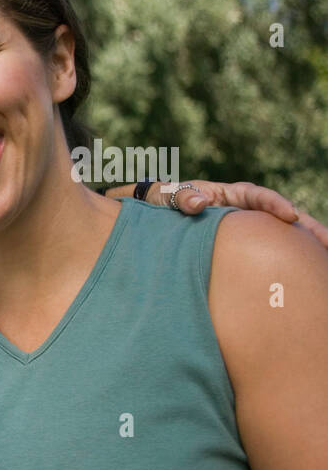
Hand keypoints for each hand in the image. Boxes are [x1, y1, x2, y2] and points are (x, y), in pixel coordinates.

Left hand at [145, 180, 327, 249]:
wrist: (158, 212)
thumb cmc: (164, 201)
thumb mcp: (169, 196)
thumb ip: (182, 196)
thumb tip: (199, 203)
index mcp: (231, 194)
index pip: (259, 196)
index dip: (276, 205)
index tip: (290, 216)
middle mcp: (246, 209)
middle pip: (284, 216)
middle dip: (308, 227)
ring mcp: (249, 227)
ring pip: (284, 235)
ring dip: (306, 246)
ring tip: (325, 260)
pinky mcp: (248, 244)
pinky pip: (272, 249)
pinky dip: (289, 258)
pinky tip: (306, 274)